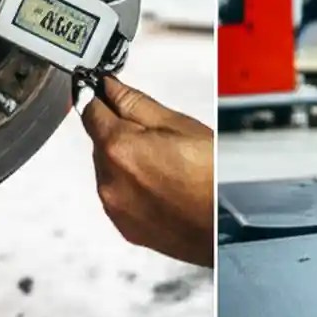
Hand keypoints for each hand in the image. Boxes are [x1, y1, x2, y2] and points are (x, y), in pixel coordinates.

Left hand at [81, 76, 213, 266]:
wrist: (226, 230)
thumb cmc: (213, 178)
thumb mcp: (179, 125)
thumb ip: (136, 103)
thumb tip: (109, 86)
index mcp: (119, 147)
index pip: (90, 109)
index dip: (100, 97)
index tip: (106, 92)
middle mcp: (109, 179)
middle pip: (100, 141)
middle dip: (121, 133)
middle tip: (158, 137)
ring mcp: (114, 206)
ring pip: (108, 169)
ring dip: (126, 161)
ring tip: (166, 166)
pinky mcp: (123, 226)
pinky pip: (117, 195)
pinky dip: (131, 187)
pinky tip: (161, 186)